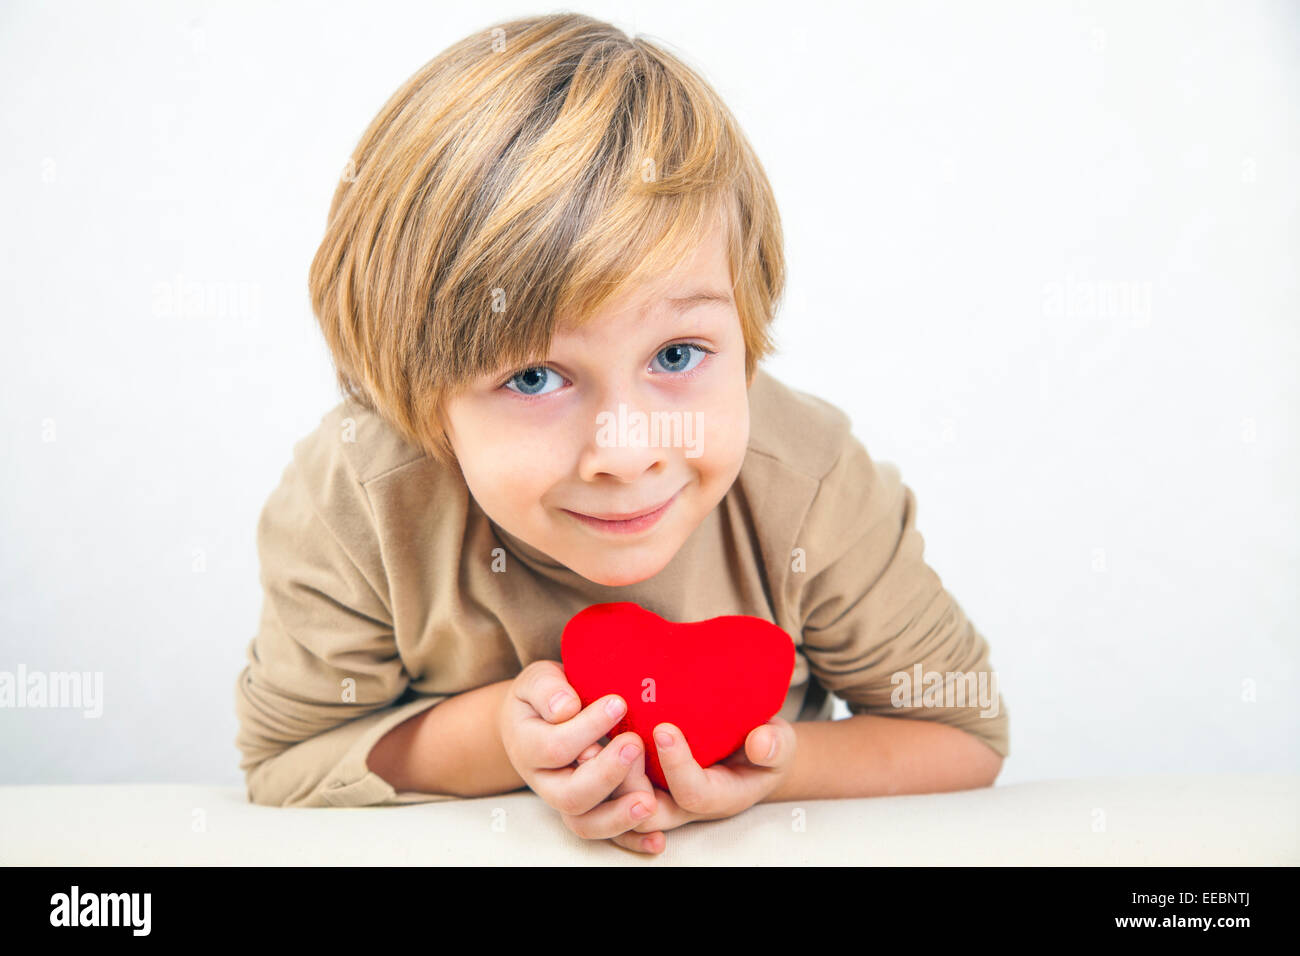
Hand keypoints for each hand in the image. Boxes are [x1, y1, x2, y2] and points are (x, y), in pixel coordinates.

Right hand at [497, 661, 660, 848]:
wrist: (538, 720)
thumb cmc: (546, 695)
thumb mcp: (538, 680)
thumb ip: (548, 689)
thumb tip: (565, 708)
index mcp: (528, 747)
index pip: (555, 747)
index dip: (587, 728)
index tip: (618, 703)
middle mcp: (546, 782)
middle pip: (570, 795)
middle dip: (605, 774)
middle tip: (635, 745)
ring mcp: (568, 801)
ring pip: (586, 823)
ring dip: (619, 816)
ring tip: (648, 801)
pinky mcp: (591, 811)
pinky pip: (608, 836)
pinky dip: (632, 840)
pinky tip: (658, 840)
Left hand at [577, 716, 797, 853]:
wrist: (748, 750)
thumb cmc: (762, 743)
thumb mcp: (780, 742)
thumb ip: (775, 744)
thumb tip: (762, 743)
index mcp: (721, 796)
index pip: (696, 794)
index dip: (678, 766)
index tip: (664, 728)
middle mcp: (685, 807)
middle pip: (648, 813)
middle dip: (627, 783)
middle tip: (612, 743)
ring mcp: (659, 799)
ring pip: (620, 810)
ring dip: (603, 783)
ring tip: (589, 745)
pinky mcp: (639, 786)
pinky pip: (608, 797)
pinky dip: (594, 778)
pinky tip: (582, 745)